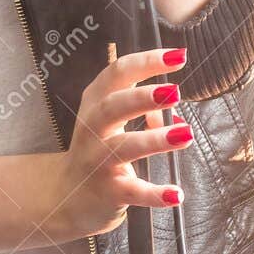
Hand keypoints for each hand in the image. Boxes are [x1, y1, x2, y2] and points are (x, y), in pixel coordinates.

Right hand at [39, 47, 194, 242]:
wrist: (67, 196)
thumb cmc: (98, 150)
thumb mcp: (112, 123)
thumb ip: (143, 109)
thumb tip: (174, 110)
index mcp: (95, 103)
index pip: (118, 73)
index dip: (147, 62)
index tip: (178, 56)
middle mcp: (92, 128)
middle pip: (113, 107)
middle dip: (143, 97)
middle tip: (175, 91)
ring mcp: (98, 160)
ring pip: (123, 147)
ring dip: (154, 139)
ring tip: (185, 134)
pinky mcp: (108, 191)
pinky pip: (133, 192)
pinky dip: (154, 194)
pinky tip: (176, 194)